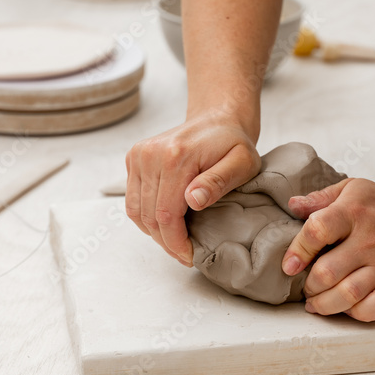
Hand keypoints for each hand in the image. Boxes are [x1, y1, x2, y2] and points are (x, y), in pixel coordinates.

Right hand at [126, 115, 259, 265]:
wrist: (217, 118)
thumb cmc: (233, 143)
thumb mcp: (241, 163)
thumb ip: (218, 182)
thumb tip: (193, 200)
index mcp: (176, 156)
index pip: (167, 215)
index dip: (176, 242)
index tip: (190, 256)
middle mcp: (151, 154)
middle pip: (149, 217)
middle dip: (166, 242)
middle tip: (185, 255)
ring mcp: (139, 155)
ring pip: (136, 212)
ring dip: (154, 233)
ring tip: (175, 242)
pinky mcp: (134, 158)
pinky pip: (132, 200)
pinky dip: (146, 217)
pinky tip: (165, 224)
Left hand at [282, 179, 374, 321]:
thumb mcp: (355, 190)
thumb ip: (321, 198)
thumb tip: (292, 205)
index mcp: (355, 212)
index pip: (318, 230)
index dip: (298, 250)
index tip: (290, 265)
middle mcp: (371, 241)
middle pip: (327, 272)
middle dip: (308, 285)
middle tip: (306, 286)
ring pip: (347, 295)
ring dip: (324, 304)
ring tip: (316, 302)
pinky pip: (373, 309)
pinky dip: (355, 313)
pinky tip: (346, 307)